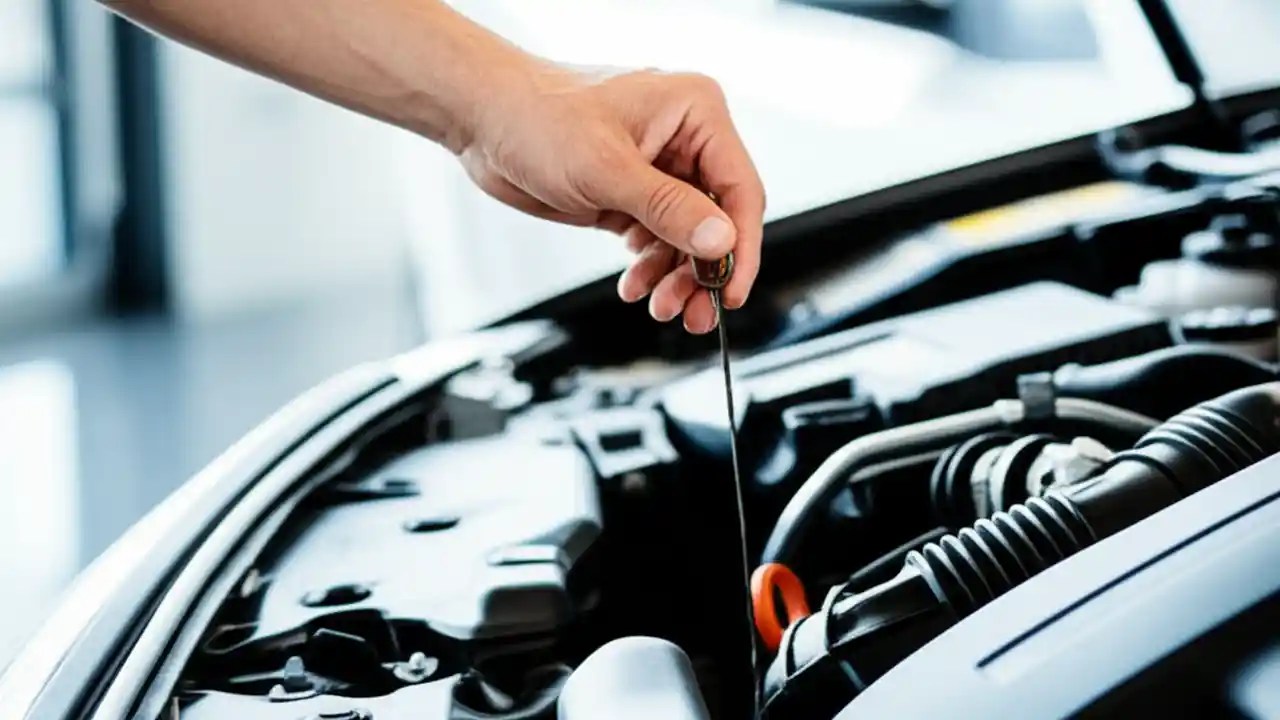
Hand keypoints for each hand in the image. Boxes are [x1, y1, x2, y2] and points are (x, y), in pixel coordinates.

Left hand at [456, 63, 764, 333]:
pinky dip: (649, 268)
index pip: (740, 189)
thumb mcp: (606, 169)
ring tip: (660, 306)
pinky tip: (634, 286)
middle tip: (696, 314)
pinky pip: (657, 240)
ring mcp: (658, 169)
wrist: (482, 119)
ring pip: (688, 237)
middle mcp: (684, 140)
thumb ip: (668, 208)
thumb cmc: (537, 118)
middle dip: (705, 271)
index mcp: (695, 113)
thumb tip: (720, 241)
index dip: (740, 246)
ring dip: (676, 277)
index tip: (731, 290)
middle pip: (718, 220)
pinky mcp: (631, 194)